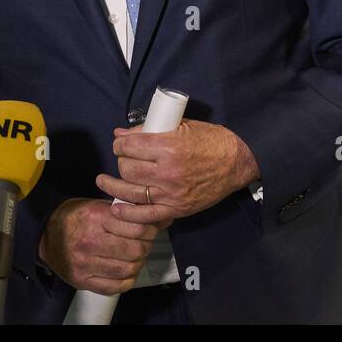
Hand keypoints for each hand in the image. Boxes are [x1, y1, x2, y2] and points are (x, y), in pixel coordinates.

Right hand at [37, 197, 173, 295]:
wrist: (45, 235)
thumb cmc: (76, 217)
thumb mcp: (99, 205)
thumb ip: (126, 212)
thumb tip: (161, 217)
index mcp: (96, 218)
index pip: (137, 228)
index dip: (150, 230)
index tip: (150, 229)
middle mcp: (90, 242)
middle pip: (135, 250)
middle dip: (145, 246)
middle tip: (144, 243)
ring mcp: (85, 264)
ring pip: (128, 269)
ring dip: (137, 263)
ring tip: (134, 256)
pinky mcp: (81, 281)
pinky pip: (115, 287)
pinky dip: (127, 280)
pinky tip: (126, 271)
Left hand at [95, 120, 259, 220]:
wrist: (237, 163)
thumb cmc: (213, 141)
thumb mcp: (184, 126)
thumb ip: (152, 129)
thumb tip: (122, 133)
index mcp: (169, 146)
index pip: (129, 146)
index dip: (119, 143)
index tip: (120, 143)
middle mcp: (167, 171)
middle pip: (127, 168)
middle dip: (120, 160)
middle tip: (123, 158)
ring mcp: (171, 192)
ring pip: (131, 191)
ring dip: (113, 186)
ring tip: (104, 181)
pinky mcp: (177, 208)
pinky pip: (146, 215)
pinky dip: (128, 214)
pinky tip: (116, 208)